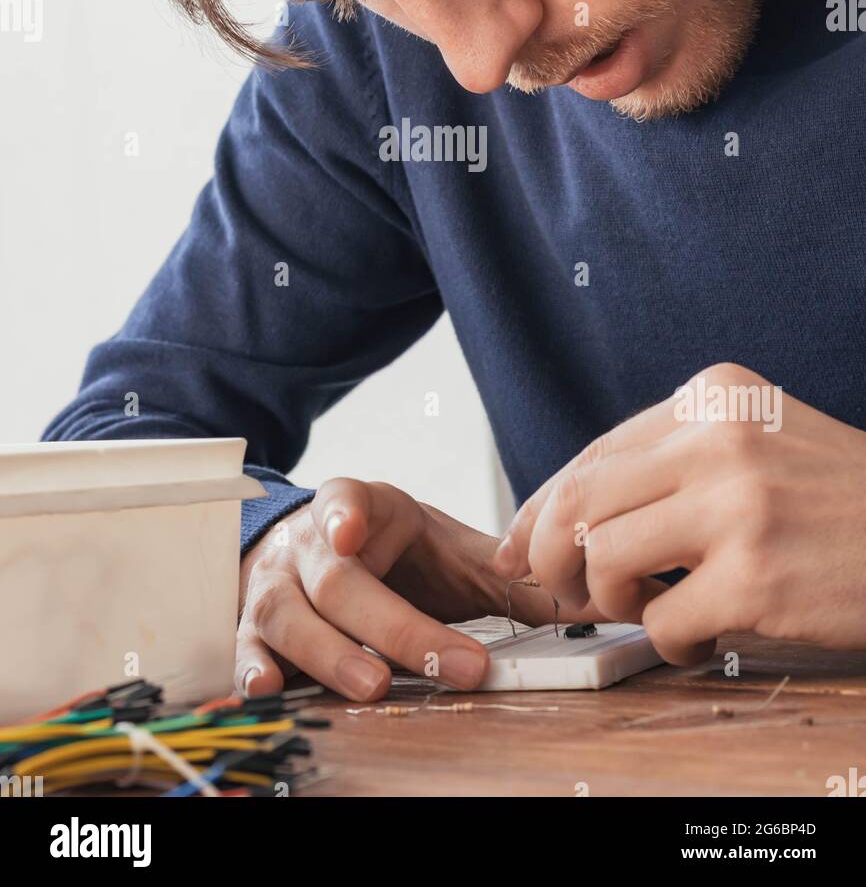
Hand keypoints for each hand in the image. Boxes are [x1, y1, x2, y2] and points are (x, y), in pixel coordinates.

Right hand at [236, 477, 606, 700]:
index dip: (345, 515)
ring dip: (327, 653)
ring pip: (287, 615)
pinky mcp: (254, 627)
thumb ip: (508, 576)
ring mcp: (275, 585)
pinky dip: (252, 668)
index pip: (344, 500)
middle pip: (337, 580)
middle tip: (443, 663)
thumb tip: (591, 599)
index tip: (352, 532)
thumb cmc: (391, 551)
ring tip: (371, 686)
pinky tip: (268, 690)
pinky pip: (245, 646)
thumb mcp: (446, 549)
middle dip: (391, 624)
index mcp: (358, 507)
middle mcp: (308, 544)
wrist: (320, 553)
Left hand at [493, 363, 865, 663]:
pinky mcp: (756, 575)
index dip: (541, 506)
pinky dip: (667, 642)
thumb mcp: (758, 442)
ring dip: (610, 600)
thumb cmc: (838, 501)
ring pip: (606, 556)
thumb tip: (559, 520)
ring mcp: (739, 505)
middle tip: (560, 591)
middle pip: (582, 499)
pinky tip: (703, 636)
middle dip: (550, 556)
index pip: (595, 452)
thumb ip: (671, 463)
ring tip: (650, 608)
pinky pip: (662, 621)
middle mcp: (720, 439)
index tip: (517, 546)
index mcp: (714, 396)